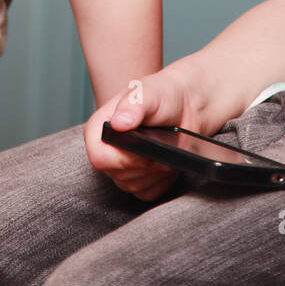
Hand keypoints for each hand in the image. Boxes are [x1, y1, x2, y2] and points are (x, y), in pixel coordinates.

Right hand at [83, 64, 209, 201]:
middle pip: (116, 174)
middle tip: (160, 147)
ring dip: (154, 172)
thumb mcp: (149, 93)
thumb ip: (133, 105)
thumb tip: (119, 122)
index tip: (142, 152)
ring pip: (131, 186)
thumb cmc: (164, 94)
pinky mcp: (140, 178)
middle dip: (143, 165)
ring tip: (164, 152)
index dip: (120, 159)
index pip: (98, 157)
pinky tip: (168, 163)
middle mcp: (108, 148)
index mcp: (100, 127)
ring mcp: (122, 166)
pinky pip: (146, 192)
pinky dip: (161, 181)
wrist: (186, 106)